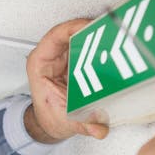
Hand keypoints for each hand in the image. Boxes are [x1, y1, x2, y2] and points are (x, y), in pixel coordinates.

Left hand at [25, 19, 109, 142]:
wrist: (51, 123)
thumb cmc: (50, 117)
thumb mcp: (66, 121)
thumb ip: (83, 124)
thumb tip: (99, 127)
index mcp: (40, 65)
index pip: (56, 36)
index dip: (74, 28)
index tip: (90, 27)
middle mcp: (51, 58)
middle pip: (71, 33)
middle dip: (91, 31)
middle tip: (108, 31)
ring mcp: (63, 58)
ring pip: (80, 39)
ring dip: (97, 37)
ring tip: (114, 37)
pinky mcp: (74, 61)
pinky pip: (87, 48)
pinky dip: (100, 47)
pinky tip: (112, 47)